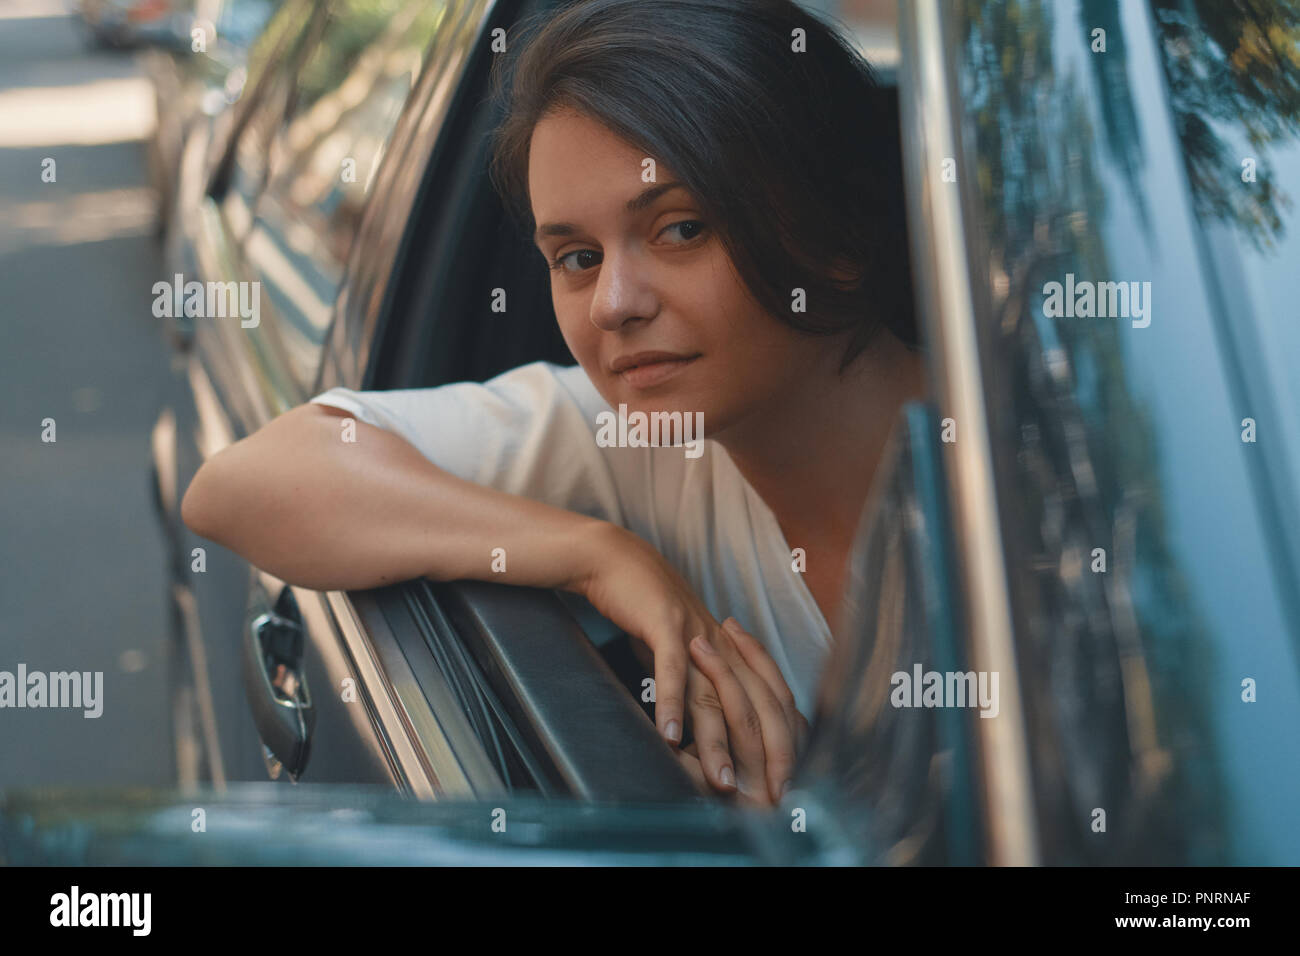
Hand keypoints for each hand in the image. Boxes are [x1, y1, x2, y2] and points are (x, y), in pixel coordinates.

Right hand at [576, 524, 807, 803]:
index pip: (774, 703)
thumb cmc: (651, 613)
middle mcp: (725, 646)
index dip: (786, 743)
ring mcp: (696, 635)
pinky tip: (668, 737)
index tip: (789, 785)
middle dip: (767, 755)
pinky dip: (671, 705)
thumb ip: (703, 686)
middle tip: (768, 796)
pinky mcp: (664, 626)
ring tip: (721, 783)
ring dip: (718, 743)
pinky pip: (670, 671)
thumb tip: (708, 734)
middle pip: (757, 705)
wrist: (620, 561)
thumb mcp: (687, 652)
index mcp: (735, 653)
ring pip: (714, 696)